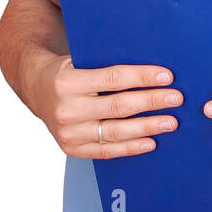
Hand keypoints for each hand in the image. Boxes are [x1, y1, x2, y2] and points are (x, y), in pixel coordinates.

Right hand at [21, 50, 182, 158]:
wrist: (35, 87)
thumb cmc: (66, 70)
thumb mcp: (80, 60)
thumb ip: (107, 66)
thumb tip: (152, 70)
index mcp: (68, 81)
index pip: (114, 78)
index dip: (143, 77)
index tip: (167, 76)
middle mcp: (66, 109)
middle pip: (119, 106)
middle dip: (152, 102)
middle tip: (176, 99)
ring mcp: (68, 132)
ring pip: (116, 132)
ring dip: (148, 127)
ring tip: (170, 122)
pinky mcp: (71, 148)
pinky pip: (107, 151)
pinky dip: (131, 148)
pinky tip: (151, 142)